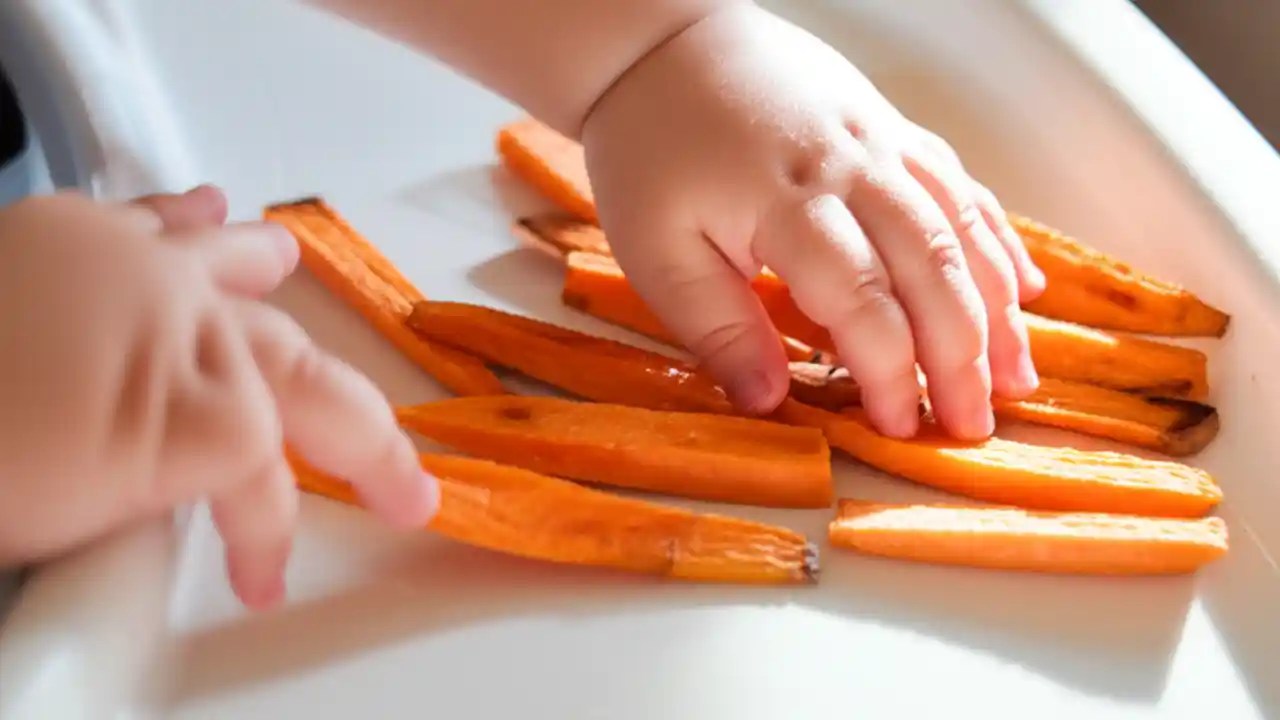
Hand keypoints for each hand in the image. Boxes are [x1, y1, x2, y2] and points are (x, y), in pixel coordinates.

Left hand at [0, 187, 436, 609]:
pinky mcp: (44, 240)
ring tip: (287, 259)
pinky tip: (194, 207)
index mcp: (196, 354)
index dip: (284, 525)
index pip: (275, 447)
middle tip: (400, 477)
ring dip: (259, 272)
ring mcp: (108, 258)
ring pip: (214, 261)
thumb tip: (256, 463)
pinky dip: (172, 220)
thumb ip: (225, 454)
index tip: (268, 588)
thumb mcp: (120, 478)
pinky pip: (132, 218)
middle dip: (351, 424)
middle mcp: (172, 292)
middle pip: (282, 356)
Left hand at [580, 4, 1044, 439]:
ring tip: (1017, 377)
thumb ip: (716, 328)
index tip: (900, 427)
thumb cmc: (651, 150)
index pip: (863, 302)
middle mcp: (852, 167)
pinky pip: (961, 185)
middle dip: (962, 356)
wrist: (661, 44)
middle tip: (973, 426)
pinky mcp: (891, 126)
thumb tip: (767, 403)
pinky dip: (997, 240)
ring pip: (962, 228)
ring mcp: (881, 140)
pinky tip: (1022, 288)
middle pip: (932, 268)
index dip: (891, 372)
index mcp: (788, 202)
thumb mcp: (656, 250)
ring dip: (998, 308)